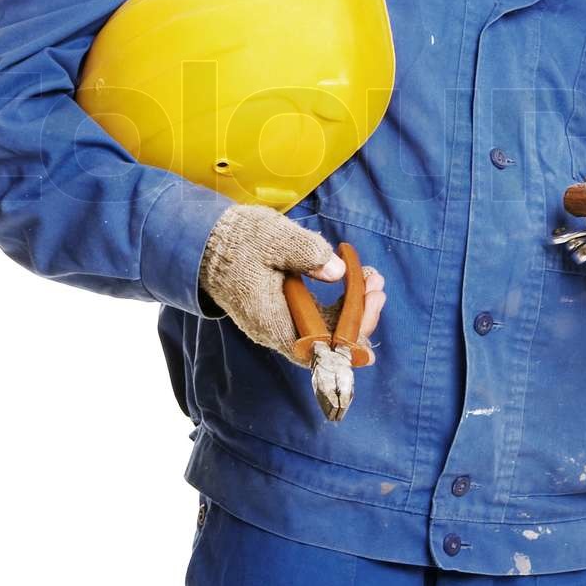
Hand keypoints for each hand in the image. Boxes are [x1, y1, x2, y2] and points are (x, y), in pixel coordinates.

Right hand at [199, 204, 385, 365]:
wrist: (207, 242)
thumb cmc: (237, 240)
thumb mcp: (273, 238)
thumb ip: (306, 253)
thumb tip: (338, 271)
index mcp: (271, 321)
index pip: (319, 347)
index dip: (351, 336)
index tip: (371, 307)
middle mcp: (276, 331)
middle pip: (327, 343)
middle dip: (359, 317)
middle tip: (378, 285)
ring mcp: (280, 324)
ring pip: (325, 331)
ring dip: (353, 309)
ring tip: (373, 279)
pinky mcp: (283, 314)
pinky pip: (317, 319)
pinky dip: (340, 304)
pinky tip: (355, 279)